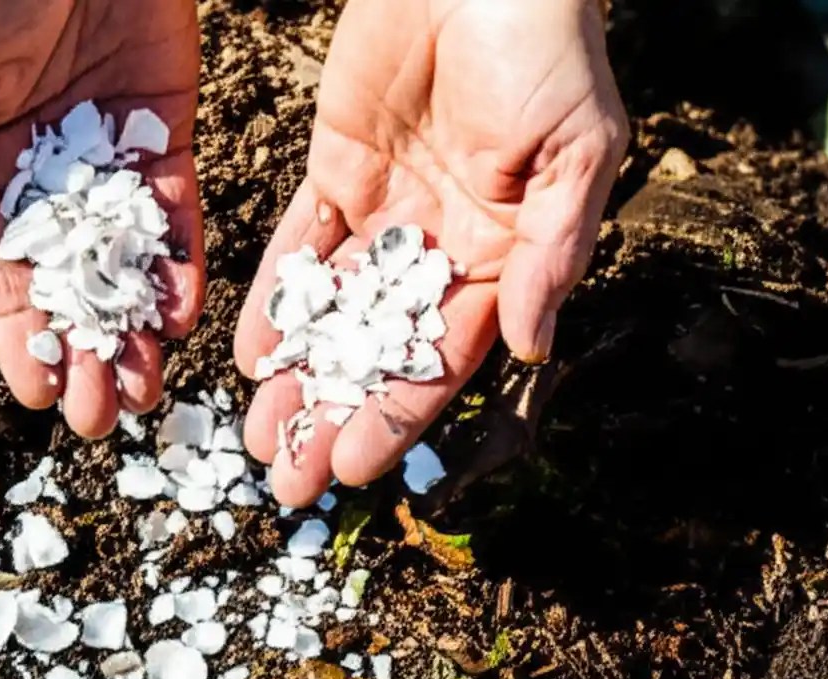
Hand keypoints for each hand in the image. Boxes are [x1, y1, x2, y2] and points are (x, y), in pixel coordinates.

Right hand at [0, 0, 203, 436]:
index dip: (17, 335)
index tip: (37, 394)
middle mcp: (48, 176)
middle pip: (70, 283)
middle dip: (86, 350)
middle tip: (106, 416)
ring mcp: (110, 157)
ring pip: (128, 261)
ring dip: (138, 327)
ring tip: (150, 390)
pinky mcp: (166, 132)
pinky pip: (178, 209)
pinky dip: (183, 261)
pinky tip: (183, 316)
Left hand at [234, 0, 628, 505]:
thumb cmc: (550, 50)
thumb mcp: (578, 154)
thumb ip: (551, 252)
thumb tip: (532, 347)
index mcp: (504, 251)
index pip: (447, 353)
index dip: (400, 412)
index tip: (355, 469)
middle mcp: (441, 242)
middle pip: (380, 346)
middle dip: (334, 413)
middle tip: (286, 479)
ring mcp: (386, 208)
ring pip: (333, 307)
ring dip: (297, 372)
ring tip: (257, 437)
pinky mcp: (336, 167)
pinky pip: (298, 242)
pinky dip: (274, 297)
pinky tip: (249, 351)